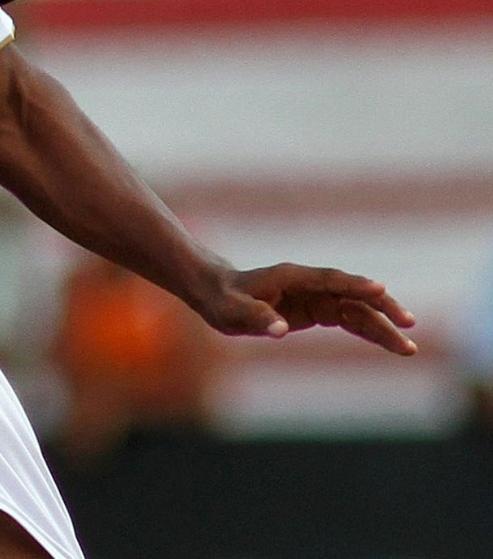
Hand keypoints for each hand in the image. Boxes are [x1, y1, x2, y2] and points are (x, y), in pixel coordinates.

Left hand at [196, 263, 416, 355]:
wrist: (217, 293)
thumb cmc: (223, 300)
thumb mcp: (232, 312)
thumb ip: (256, 318)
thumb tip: (279, 330)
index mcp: (292, 278)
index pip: (330, 279)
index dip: (354, 284)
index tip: (381, 289)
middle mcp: (310, 284)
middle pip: (352, 295)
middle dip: (381, 310)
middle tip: (409, 328)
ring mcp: (316, 296)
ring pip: (357, 309)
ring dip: (382, 326)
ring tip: (408, 348)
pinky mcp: (318, 309)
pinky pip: (350, 319)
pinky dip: (369, 330)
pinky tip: (390, 343)